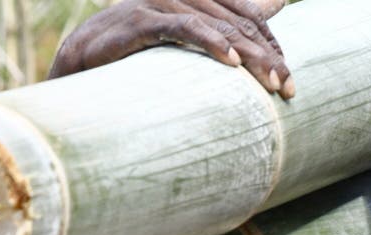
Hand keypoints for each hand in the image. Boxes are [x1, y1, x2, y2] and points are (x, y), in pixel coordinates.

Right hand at [48, 0, 293, 98]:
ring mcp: (158, 4)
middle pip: (237, 24)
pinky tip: (230, 62)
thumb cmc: (138, 57)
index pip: (247, 16)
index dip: (272, 45)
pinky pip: (181, 27)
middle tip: (288, 89)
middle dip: (267, 58)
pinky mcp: (138, 21)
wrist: (81, 67)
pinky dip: (208, 42)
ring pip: (216, 26)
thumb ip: (230, 21)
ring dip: (248, 57)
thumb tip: (277, 1)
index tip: (289, 79)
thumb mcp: (190, 41)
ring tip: (271, 83)